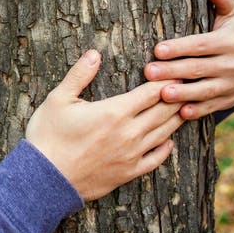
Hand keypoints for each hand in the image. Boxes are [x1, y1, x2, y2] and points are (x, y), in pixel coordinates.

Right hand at [25, 50, 183, 200]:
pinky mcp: (127, 173)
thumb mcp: (58, 99)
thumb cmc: (48, 136)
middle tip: (189, 86)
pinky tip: (168, 142)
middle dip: (177, 96)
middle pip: (163, 111)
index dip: (167, 80)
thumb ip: (79, 74)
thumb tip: (94, 53)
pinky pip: (155, 160)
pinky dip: (165, 149)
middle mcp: (129, 133)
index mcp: (114, 112)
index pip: (151, 92)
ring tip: (185, 108)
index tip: (177, 71)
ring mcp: (131, 155)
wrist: (44, 179)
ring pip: (163, 133)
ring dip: (176, 119)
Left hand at [143, 0, 233, 120]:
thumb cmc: (228, 35)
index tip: (157, 50)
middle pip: (198, 68)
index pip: (200, 45)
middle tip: (149, 72)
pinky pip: (211, 106)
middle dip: (173, 70)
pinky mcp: (227, 100)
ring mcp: (230, 84)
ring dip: (183, 93)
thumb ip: (222, 0)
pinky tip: (180, 113)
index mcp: (228, 42)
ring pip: (205, 90)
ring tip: (162, 94)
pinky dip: (197, 110)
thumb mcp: (229, 17)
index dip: (179, 48)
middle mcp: (232, 64)